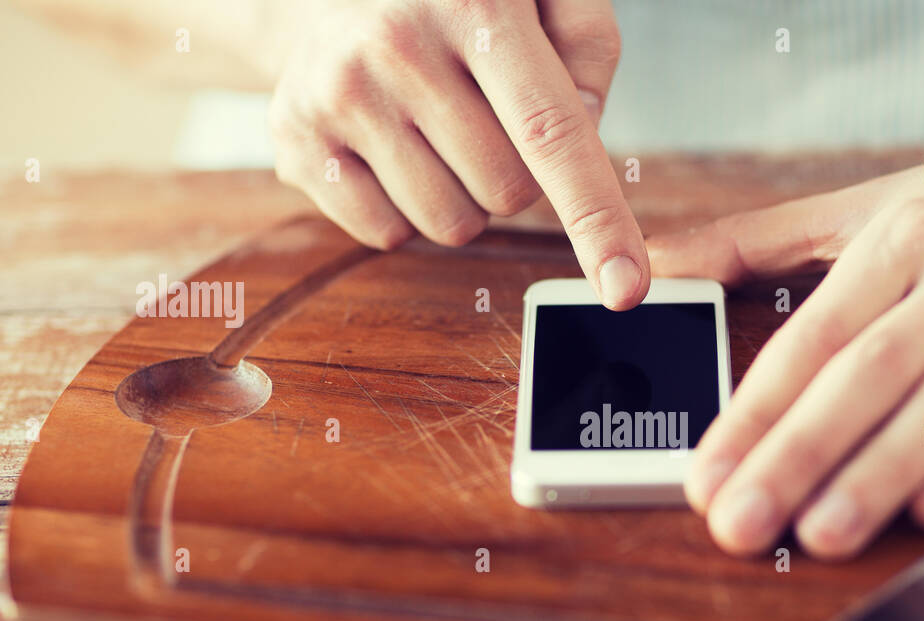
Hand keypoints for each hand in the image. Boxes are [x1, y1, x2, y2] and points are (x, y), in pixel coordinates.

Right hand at [268, 0, 647, 308]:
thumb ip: (587, 44)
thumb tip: (584, 128)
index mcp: (475, 0)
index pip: (553, 133)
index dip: (597, 219)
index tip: (626, 289)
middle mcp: (399, 44)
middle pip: (510, 194)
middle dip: (517, 172)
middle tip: (482, 112)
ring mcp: (340, 95)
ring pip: (454, 224)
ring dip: (463, 195)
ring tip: (433, 126)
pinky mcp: (297, 140)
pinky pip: (390, 234)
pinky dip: (405, 208)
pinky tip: (389, 144)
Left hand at [648, 118, 923, 558]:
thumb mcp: (873, 204)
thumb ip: (760, 239)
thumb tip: (662, 263)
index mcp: (899, 242)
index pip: (809, 340)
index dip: (751, 414)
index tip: (705, 476)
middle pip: (866, 376)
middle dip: (795, 456)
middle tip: (739, 522)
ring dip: (883, 471)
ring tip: (823, 532)